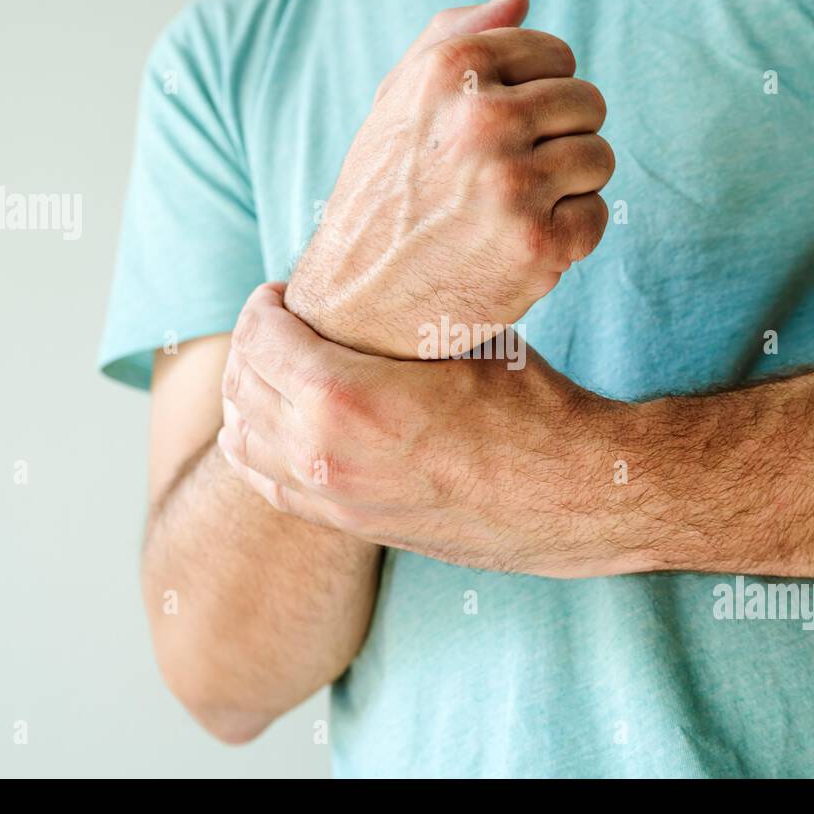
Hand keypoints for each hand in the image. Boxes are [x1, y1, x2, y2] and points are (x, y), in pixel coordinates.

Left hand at [218, 283, 636, 577]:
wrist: (569, 494)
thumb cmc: (527, 405)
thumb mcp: (455, 339)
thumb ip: (388, 323)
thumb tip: (354, 290)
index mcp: (344, 396)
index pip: (261, 337)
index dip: (264, 306)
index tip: (281, 293)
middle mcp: (324, 453)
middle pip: (244, 384)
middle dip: (252, 343)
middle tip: (278, 323)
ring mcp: (332, 496)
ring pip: (244, 438)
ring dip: (249, 394)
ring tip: (276, 367)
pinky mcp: (349, 523)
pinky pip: (268, 482)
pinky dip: (259, 445)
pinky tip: (282, 421)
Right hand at [283, 0, 614, 358]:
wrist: (359, 303)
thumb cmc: (383, 197)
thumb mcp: (396, 103)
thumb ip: (453, 38)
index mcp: (450, 71)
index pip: (556, 54)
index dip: (539, 93)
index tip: (506, 130)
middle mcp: (483, 120)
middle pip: (588, 103)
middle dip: (560, 137)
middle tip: (512, 176)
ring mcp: (513, 185)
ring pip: (599, 158)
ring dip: (569, 186)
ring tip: (517, 207)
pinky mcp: (538, 244)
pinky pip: (597, 216)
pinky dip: (570, 235)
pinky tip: (522, 243)